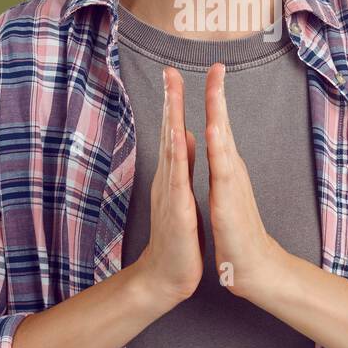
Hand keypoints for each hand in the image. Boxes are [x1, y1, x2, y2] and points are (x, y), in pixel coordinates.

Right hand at [134, 67, 203, 307]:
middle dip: (170, 101)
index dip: (174, 102)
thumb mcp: (180, 192)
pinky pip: (178, 180)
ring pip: (170, 150)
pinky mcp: (178, 210)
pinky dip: (178, 158)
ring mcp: (170, 193)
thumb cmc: (176, 236)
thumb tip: (181, 134)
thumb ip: (181, 163)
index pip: (173, 131)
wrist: (166, 275)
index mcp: (173, 174)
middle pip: (168, 133)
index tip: (174, 75)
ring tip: (172, 95)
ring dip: (172, 121)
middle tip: (169, 71)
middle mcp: (168, 178)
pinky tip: (179, 139)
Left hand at [204, 62, 284, 300]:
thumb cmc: (237, 231)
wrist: (253, 266)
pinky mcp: (229, 199)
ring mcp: (232, 182)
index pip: (218, 124)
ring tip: (215, 86)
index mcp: (226, 166)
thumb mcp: (223, 192)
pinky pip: (222, 169)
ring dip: (218, 112)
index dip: (214, 98)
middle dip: (218, 93)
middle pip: (223, 123)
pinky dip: (218, 147)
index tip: (212, 70)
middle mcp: (232, 168)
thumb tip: (214, 143)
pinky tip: (212, 130)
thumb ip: (220, 166)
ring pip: (224, 139)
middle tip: (217, 64)